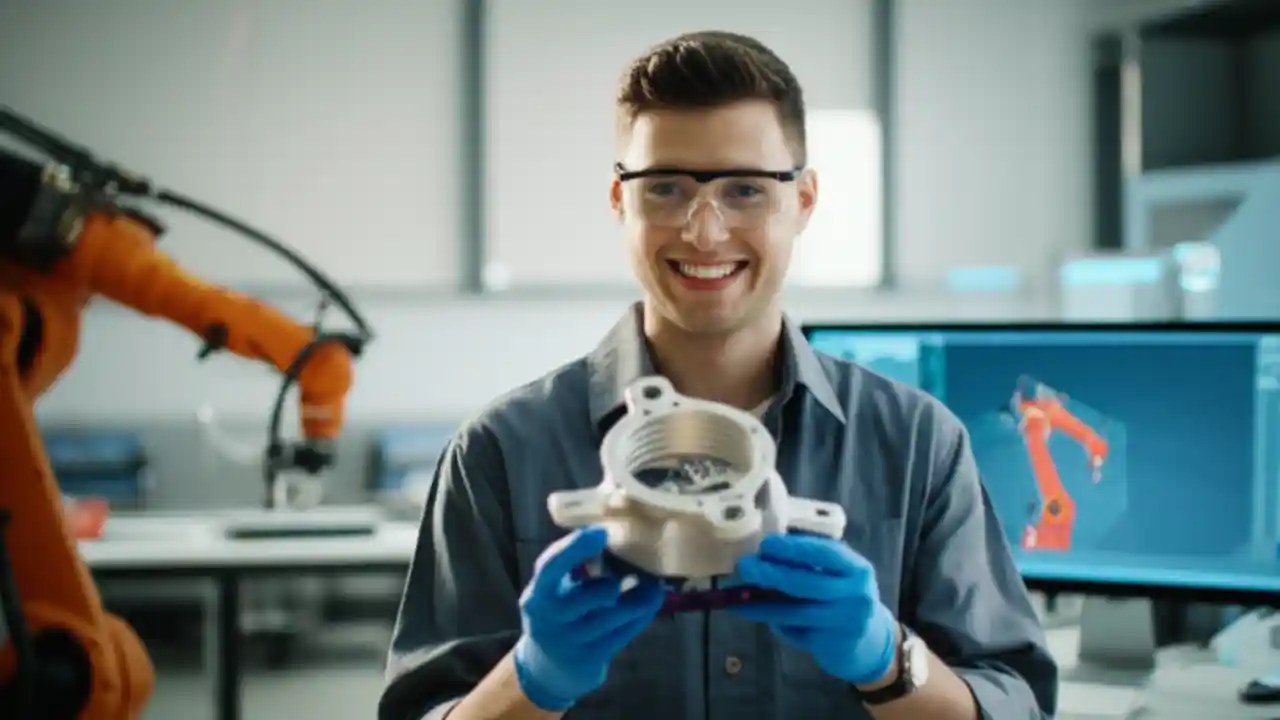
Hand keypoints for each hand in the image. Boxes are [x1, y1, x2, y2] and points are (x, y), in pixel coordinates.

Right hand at [513, 526, 665, 709]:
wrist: (549, 667)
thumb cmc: (557, 612)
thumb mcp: (552, 589)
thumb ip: (571, 564)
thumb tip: (608, 529)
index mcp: (537, 595)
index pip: (550, 568)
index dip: (575, 548)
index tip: (602, 532)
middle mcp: (551, 620)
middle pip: (591, 594)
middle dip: (616, 578)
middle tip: (636, 563)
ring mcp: (572, 642)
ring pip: (617, 613)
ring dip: (640, 594)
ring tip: (651, 579)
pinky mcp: (593, 657)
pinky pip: (626, 630)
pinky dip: (642, 611)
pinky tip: (651, 598)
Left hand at [727, 533, 898, 685]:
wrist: (870, 643)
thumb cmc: (846, 599)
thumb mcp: (842, 577)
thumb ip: (814, 564)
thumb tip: (766, 554)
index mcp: (858, 570)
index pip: (826, 553)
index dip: (794, 548)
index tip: (766, 544)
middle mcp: (856, 596)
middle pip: (808, 583)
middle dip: (772, 574)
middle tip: (745, 566)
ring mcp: (844, 623)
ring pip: (796, 612)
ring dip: (762, 604)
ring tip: (737, 597)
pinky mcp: (829, 644)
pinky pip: (795, 630)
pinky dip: (773, 622)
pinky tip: (755, 613)